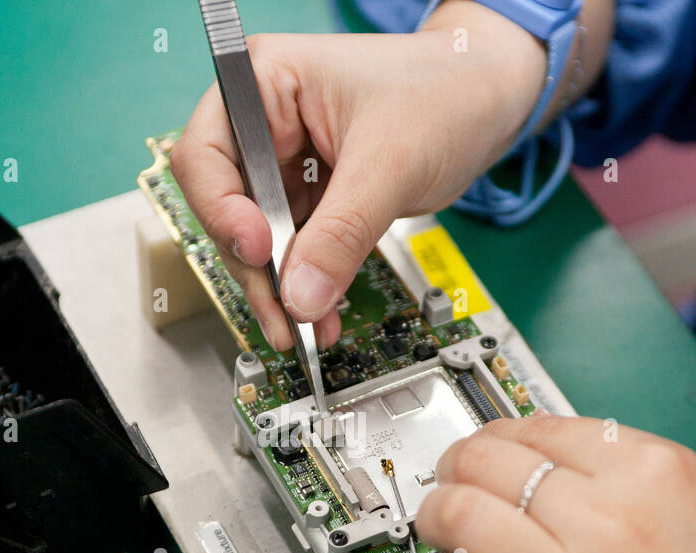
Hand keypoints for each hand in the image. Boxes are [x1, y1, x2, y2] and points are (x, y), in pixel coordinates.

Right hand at [169, 4, 544, 349]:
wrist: (489, 99)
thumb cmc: (445, 91)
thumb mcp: (391, 162)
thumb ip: (341, 233)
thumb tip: (300, 296)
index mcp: (265, 82)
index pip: (206, 154)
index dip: (222, 208)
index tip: (258, 249)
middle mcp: (263, 123)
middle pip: (227, 207)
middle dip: (255, 266)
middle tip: (284, 314)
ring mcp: (284, 162)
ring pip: (257, 239)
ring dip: (279, 287)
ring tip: (305, 327)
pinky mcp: (309, 195)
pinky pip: (293, 249)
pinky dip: (304, 283)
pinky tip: (319, 312)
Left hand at [415, 411, 695, 552]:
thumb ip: (633, 473)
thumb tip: (556, 459)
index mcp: (651, 471)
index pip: (534, 428)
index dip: (495, 436)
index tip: (485, 451)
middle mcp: (608, 520)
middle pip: (484, 462)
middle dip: (454, 467)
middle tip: (449, 485)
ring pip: (460, 519)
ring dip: (436, 518)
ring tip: (441, 531)